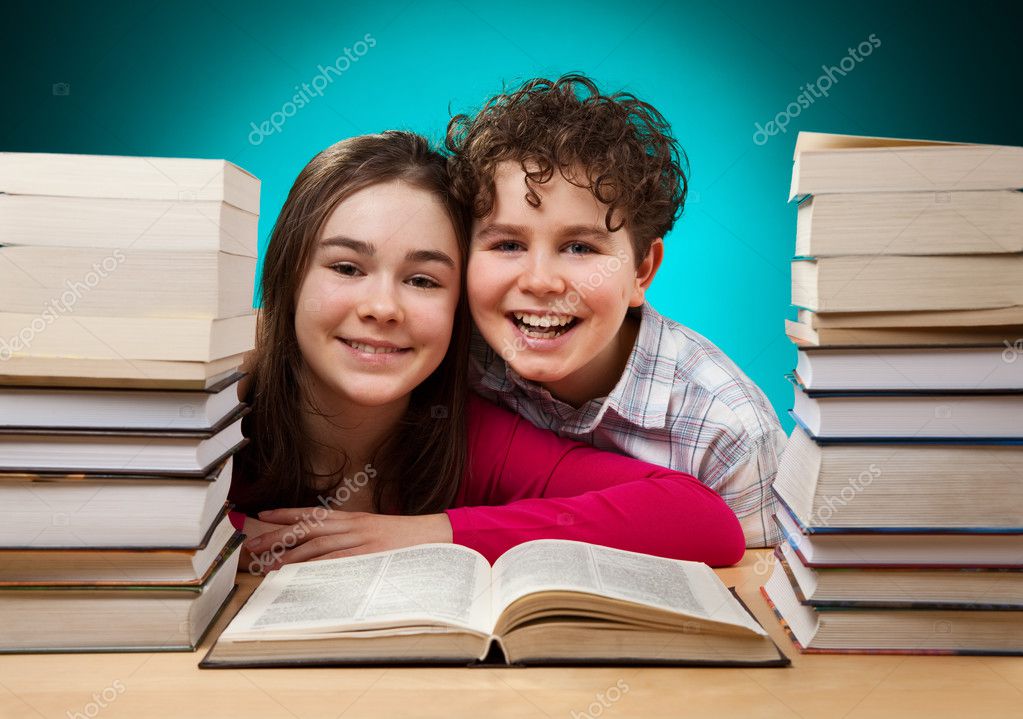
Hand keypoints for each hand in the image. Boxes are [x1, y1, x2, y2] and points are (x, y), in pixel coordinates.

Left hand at [242, 508, 452, 572]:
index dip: (287, 513)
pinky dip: (316, 566)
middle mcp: (353, 525)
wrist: (435, 536)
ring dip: (290, 555)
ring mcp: (360, 540)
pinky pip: (337, 561)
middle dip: (278, 536)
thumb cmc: (405, 539)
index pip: (313, 513)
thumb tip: (325, 550)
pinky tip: (300, 572)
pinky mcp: (369, 555)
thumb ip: (351, 537)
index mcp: (353, 518)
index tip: (264, 515)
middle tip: (253, 544)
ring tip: (269, 564)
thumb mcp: (375, 532)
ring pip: (317, 545)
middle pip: (307, 528)